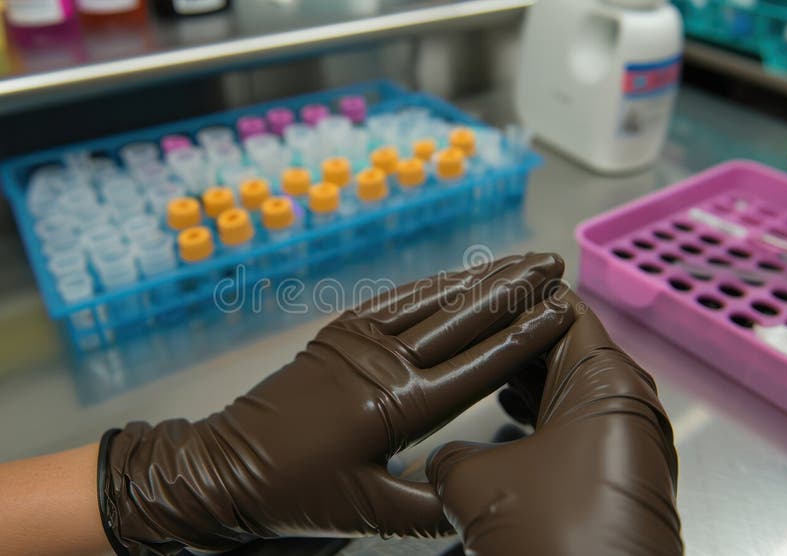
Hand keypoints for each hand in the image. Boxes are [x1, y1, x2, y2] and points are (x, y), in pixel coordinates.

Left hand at [99, 253, 574, 554]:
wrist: (224, 468)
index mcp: (400, 405)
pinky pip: (395, 300)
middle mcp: (383, 362)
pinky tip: (458, 274)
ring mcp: (358, 339)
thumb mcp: (373, 513)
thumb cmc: (297, 494)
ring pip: (432, 300)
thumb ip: (436, 507)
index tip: (562, 309)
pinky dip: (433, 284)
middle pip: (462, 317)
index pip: (480, 364)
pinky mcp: (338, 332)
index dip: (525, 335)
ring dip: (479, 277)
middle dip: (513, 289)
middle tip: (552, 264)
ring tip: (519, 261)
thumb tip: (482, 499)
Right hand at [427, 290, 682, 555]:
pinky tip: (507, 427)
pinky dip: (539, 421)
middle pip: (564, 348)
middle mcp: (627, 405)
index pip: (562, 309)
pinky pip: (574, 430)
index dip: (514, 295)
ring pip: (567, 392)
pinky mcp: (617, 480)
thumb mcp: (476, 483)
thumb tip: (442, 457)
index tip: (474, 290)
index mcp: (607, 382)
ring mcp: (625, 444)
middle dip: (510, 341)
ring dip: (522, 383)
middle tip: (462, 330)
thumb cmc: (557, 541)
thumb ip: (448, 454)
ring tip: (475, 371)